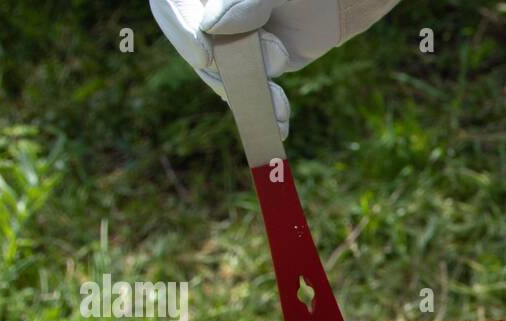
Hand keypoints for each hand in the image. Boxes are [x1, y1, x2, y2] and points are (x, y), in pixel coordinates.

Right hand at [150, 0, 396, 138]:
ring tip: (279, 107)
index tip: (203, 54)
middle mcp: (209, 18)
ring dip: (249, 94)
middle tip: (253, 78)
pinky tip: (279, 124)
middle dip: (226, 70)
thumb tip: (210, 27)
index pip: (170, 5)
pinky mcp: (251, 69)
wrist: (334, 4)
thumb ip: (244, 1)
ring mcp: (228, 46)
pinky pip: (247, 92)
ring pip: (221, 76)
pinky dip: (264, 109)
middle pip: (196, 48)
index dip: (180, 28)